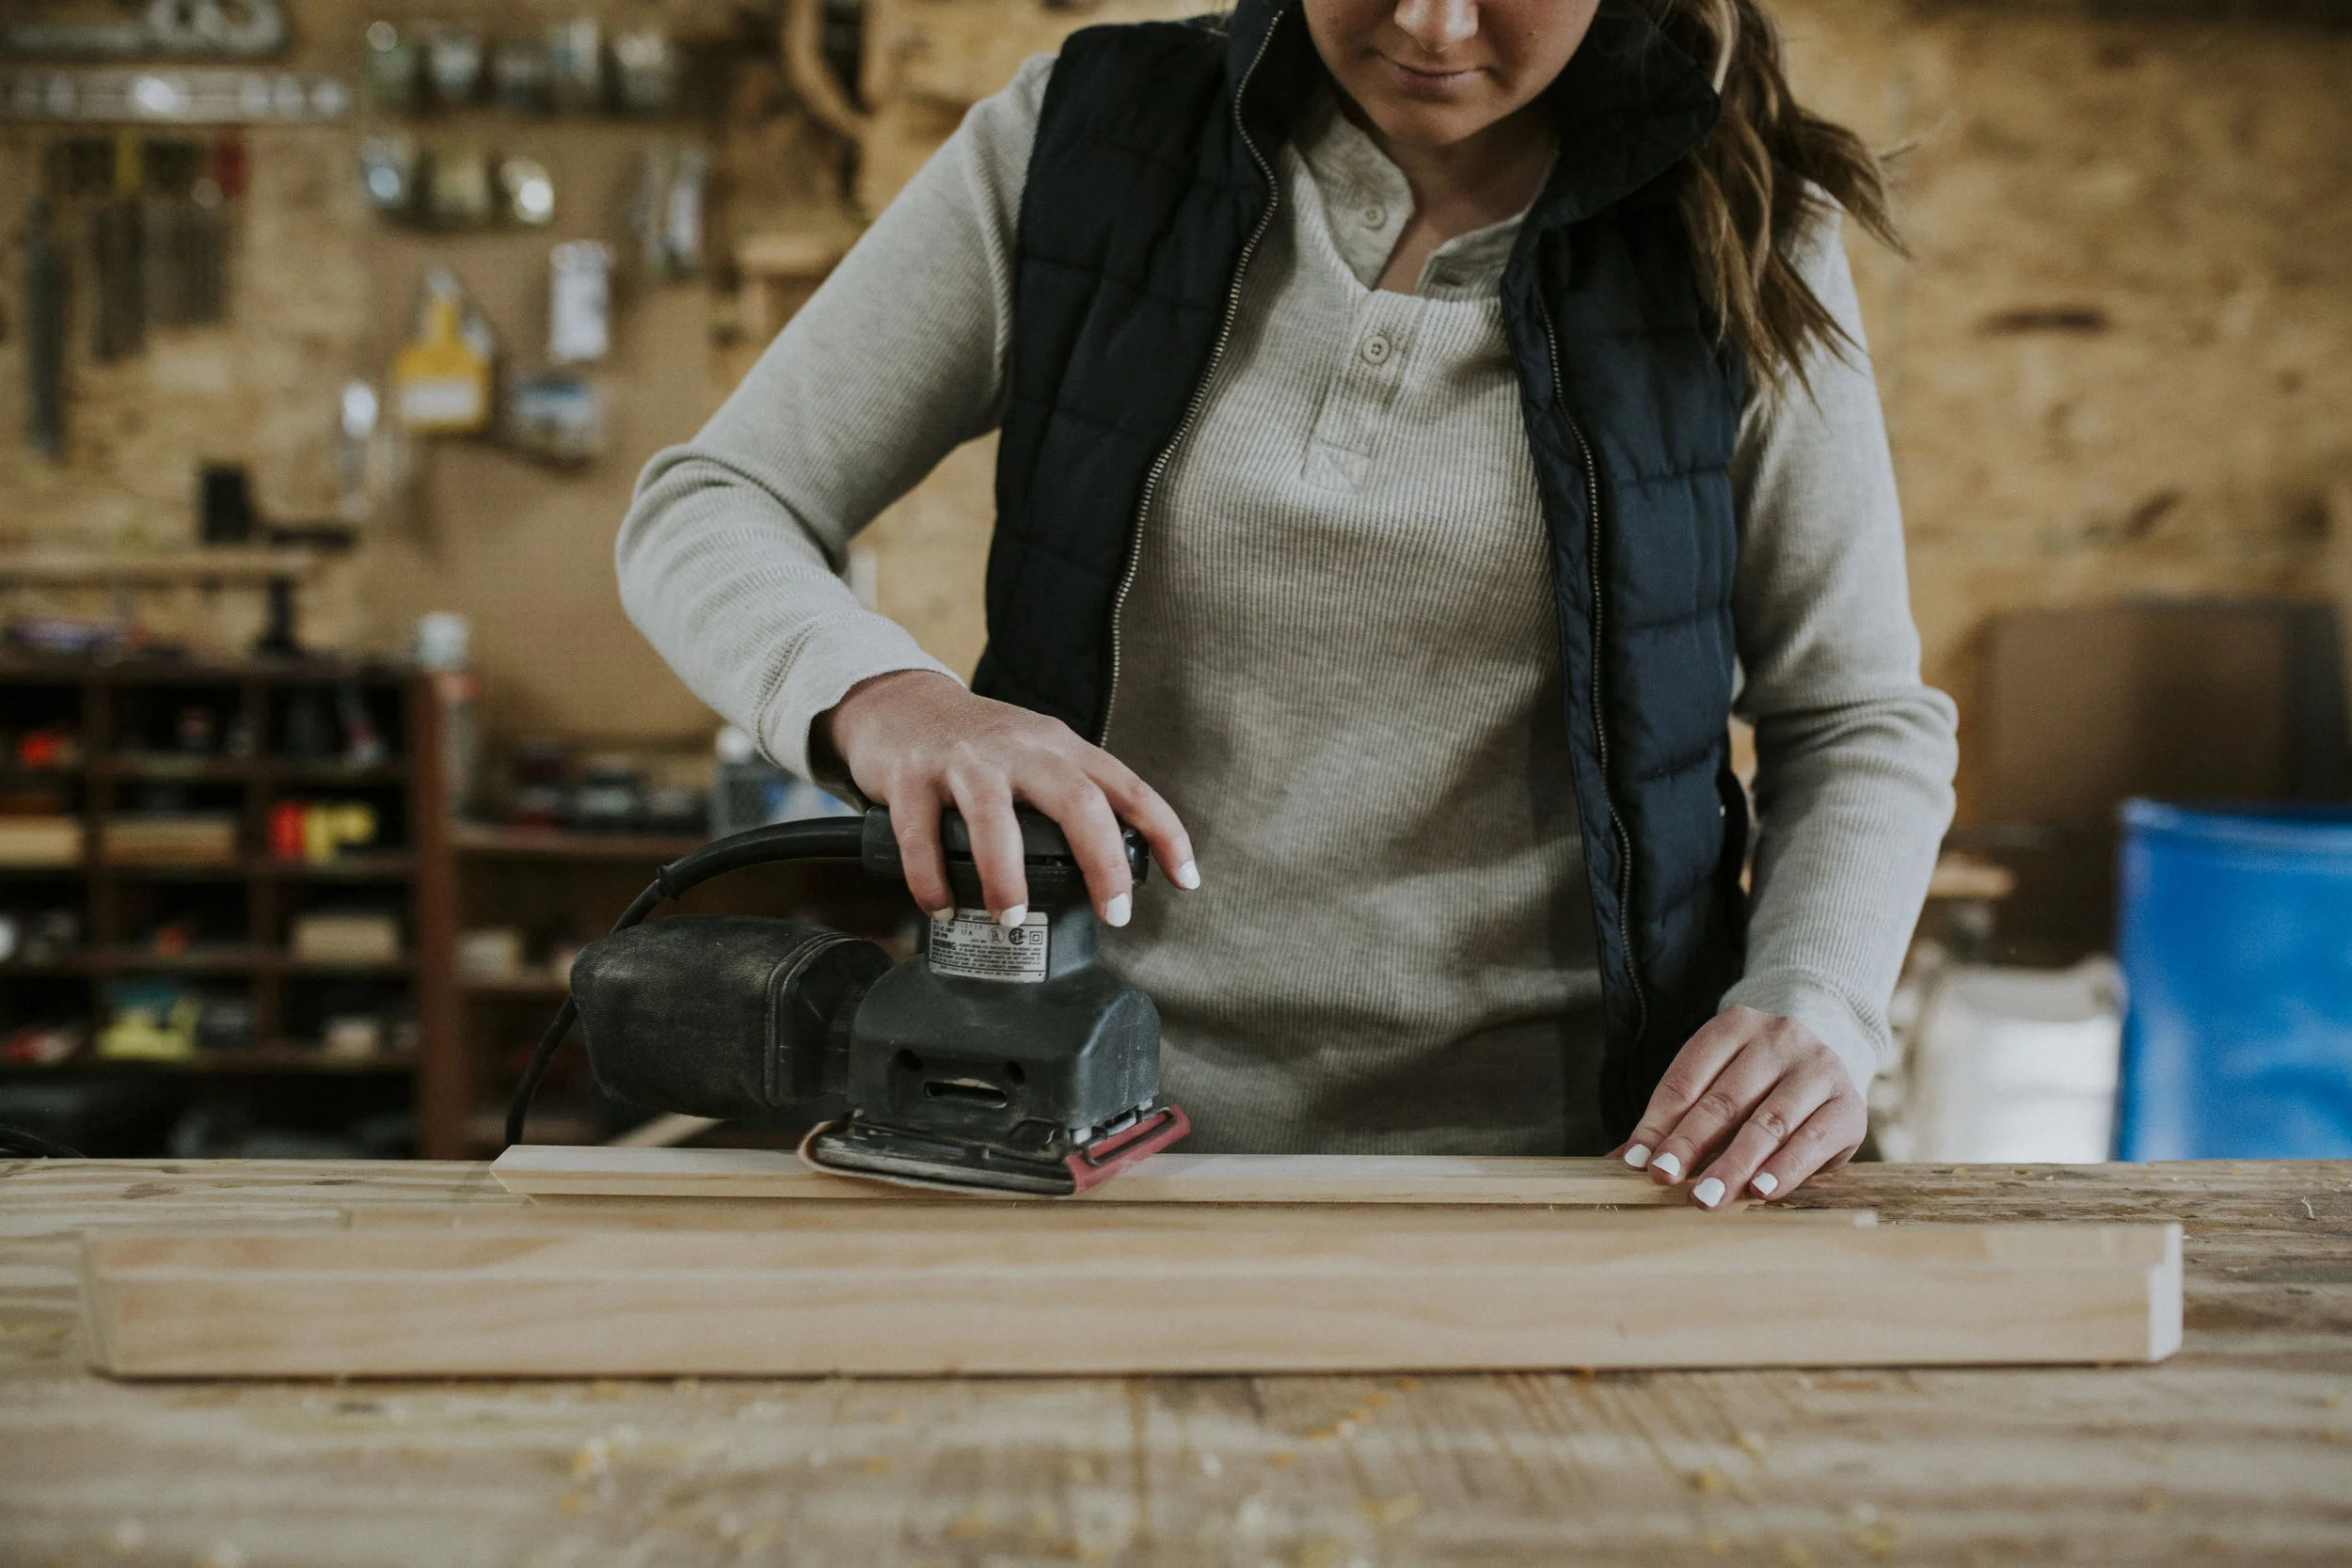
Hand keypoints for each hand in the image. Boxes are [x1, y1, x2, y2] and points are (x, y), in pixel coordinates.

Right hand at [814, 670, 1197, 927]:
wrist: (898, 703)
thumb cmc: (977, 745)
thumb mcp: (1037, 755)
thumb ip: (1073, 797)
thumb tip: (1118, 866)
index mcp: (1060, 748)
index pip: (1128, 788)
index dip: (1165, 833)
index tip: (1186, 880)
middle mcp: (1019, 749)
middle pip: (1076, 801)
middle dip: (1102, 863)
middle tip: (1113, 914)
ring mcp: (964, 761)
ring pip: (994, 818)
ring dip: (1006, 876)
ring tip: (1011, 917)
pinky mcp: (910, 777)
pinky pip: (921, 834)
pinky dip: (931, 877)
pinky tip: (942, 905)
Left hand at [1612, 1007, 1864, 1209]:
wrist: (1831, 1061)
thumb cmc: (1757, 1085)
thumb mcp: (1716, 1087)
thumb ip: (1673, 1121)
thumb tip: (1620, 1163)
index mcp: (1734, 1026)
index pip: (1687, 1078)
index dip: (1659, 1123)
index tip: (1638, 1162)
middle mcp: (1779, 1038)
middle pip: (1724, 1099)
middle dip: (1690, 1144)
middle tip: (1664, 1180)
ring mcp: (1819, 1068)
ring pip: (1768, 1121)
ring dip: (1735, 1164)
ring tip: (1708, 1196)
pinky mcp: (1850, 1105)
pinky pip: (1813, 1140)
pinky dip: (1785, 1168)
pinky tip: (1761, 1191)